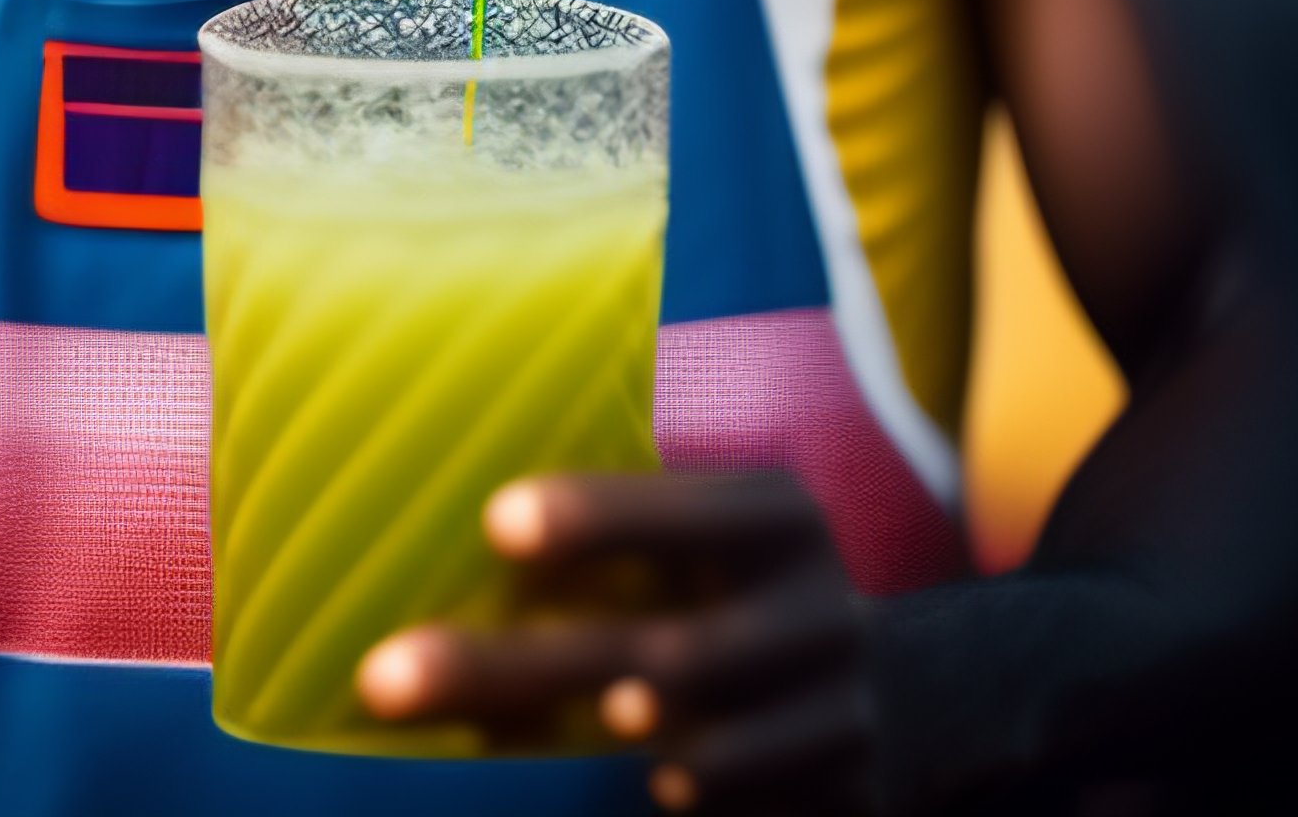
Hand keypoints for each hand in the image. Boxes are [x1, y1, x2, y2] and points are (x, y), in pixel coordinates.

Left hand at [356, 469, 880, 809]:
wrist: (909, 695)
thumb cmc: (750, 598)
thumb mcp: (724, 543)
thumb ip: (633, 535)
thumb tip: (457, 525)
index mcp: (774, 519)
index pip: (679, 510)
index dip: (594, 514)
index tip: (494, 522)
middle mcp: (815, 608)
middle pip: (661, 648)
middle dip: (518, 670)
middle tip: (387, 677)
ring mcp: (841, 710)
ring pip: (719, 735)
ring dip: (636, 737)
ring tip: (577, 726)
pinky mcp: (854, 794)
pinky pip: (768, 803)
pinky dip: (712, 796)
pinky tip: (658, 793)